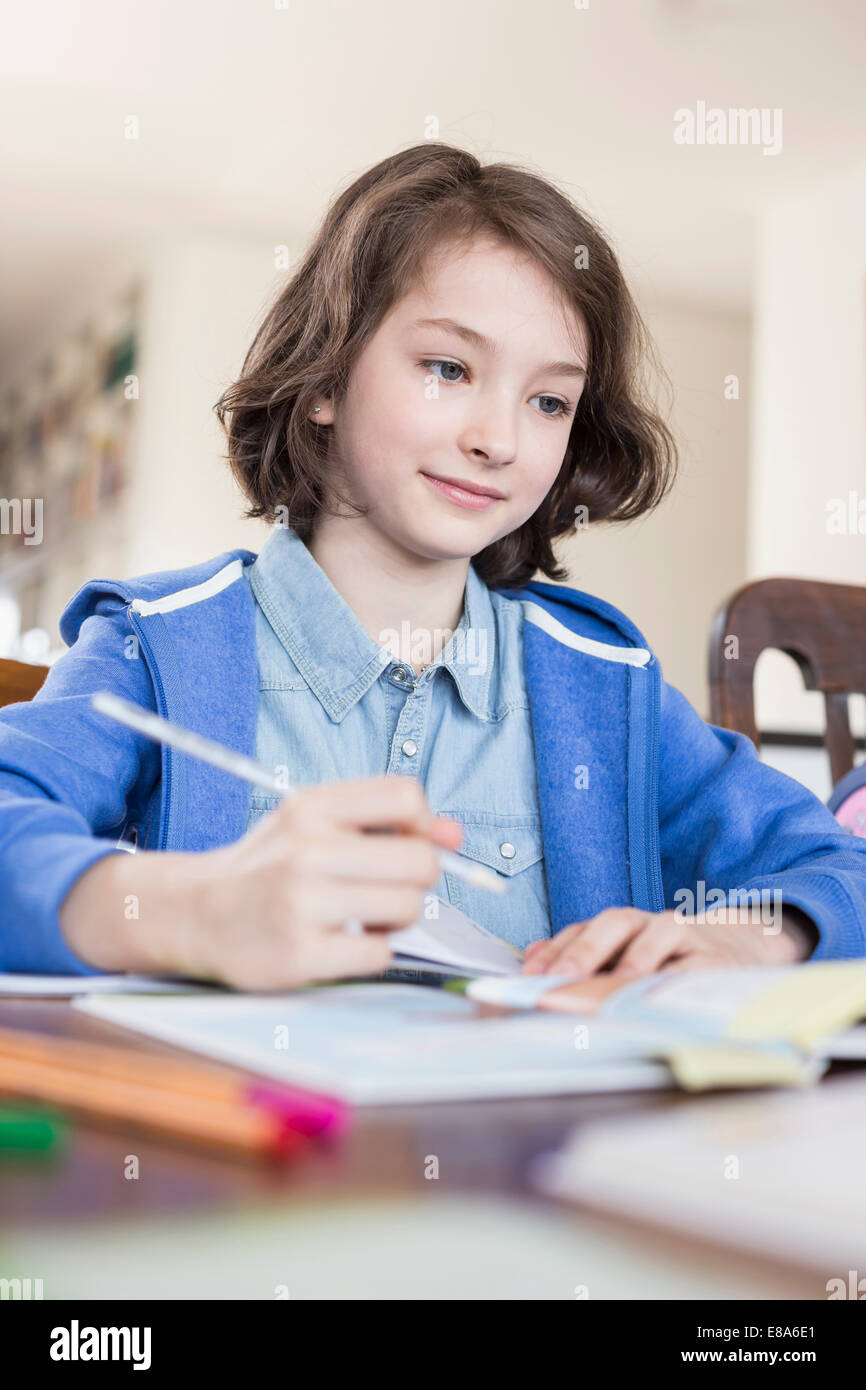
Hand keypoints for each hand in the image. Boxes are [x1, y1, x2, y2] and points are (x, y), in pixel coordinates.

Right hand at [61, 775, 462, 990]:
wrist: (197, 913)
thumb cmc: (270, 866)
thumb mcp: (315, 826)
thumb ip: (385, 824)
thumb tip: (456, 835)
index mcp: (312, 806)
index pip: (406, 796)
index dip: (422, 825)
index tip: (405, 844)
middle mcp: (306, 849)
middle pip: (420, 861)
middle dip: (417, 881)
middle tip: (388, 889)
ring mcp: (301, 903)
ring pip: (407, 908)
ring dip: (396, 919)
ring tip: (361, 916)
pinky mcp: (300, 954)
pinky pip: (379, 954)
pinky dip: (371, 952)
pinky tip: (341, 943)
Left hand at [522, 904, 816, 1009]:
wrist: (740, 949)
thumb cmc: (670, 962)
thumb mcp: (626, 959)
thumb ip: (583, 958)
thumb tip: (533, 958)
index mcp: (622, 927)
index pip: (582, 930)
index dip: (554, 951)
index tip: (528, 976)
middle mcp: (649, 924)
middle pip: (615, 923)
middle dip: (585, 949)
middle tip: (560, 978)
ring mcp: (686, 936)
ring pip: (660, 932)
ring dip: (636, 956)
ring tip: (616, 983)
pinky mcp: (717, 958)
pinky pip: (698, 963)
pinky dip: (681, 977)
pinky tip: (665, 994)